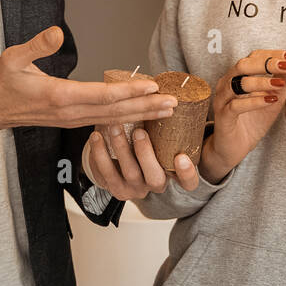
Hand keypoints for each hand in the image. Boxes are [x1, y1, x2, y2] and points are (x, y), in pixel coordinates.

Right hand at [0, 26, 177, 141]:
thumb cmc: (3, 83)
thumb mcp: (13, 57)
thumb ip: (37, 45)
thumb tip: (58, 32)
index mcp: (59, 97)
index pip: (102, 95)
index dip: (128, 91)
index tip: (151, 86)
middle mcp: (70, 113)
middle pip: (115, 112)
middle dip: (145, 107)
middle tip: (173, 104)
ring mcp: (72, 120)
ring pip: (113, 120)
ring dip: (141, 115)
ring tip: (166, 112)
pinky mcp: (72, 121)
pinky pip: (104, 122)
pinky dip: (126, 119)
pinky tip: (141, 116)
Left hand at [82, 124, 199, 200]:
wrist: (119, 164)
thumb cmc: (144, 144)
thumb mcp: (158, 138)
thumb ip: (163, 127)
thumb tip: (164, 96)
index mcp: (172, 173)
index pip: (188, 182)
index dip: (186, 173)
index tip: (180, 157)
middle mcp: (155, 184)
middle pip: (155, 178)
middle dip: (146, 154)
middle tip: (139, 131)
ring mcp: (135, 189)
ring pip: (129, 173)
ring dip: (121, 148)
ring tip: (114, 126)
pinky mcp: (115, 188)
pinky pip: (106, 174)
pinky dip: (99, 154)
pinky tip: (96, 136)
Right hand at [200, 49, 285, 181]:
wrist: (234, 148)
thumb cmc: (252, 121)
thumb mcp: (272, 100)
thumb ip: (281, 83)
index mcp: (237, 76)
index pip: (253, 57)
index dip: (272, 55)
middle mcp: (227, 84)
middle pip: (243, 65)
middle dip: (266, 63)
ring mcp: (223, 99)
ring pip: (238, 83)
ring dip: (262, 81)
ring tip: (281, 83)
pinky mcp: (223, 116)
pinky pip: (236, 106)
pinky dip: (255, 102)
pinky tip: (270, 101)